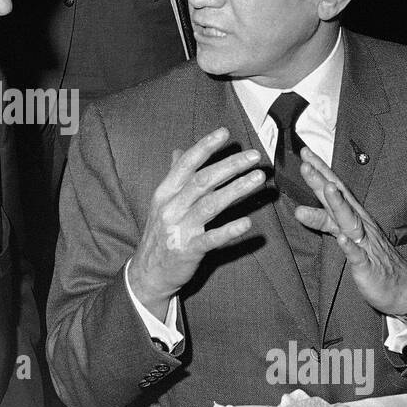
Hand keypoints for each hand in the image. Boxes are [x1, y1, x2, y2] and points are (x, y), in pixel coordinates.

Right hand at [127, 128, 265, 318]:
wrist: (147, 274)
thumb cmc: (160, 234)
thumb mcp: (162, 204)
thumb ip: (174, 177)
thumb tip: (178, 151)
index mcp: (164, 193)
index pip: (185, 164)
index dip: (205, 147)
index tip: (224, 133)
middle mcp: (170, 207)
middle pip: (202, 180)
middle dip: (230, 165)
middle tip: (254, 156)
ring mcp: (179, 229)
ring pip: (210, 204)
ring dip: (236, 190)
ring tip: (258, 179)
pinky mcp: (188, 251)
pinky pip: (211, 238)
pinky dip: (229, 231)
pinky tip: (247, 223)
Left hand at [293, 149, 406, 314]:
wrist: (402, 286)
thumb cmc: (371, 258)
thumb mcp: (345, 235)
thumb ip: (324, 221)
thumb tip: (299, 210)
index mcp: (354, 216)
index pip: (335, 188)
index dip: (320, 170)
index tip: (305, 151)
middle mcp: (360, 224)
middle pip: (340, 199)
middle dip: (323, 181)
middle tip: (306, 164)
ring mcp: (365, 244)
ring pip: (350, 222)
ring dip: (339, 205)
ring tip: (329, 189)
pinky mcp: (367, 265)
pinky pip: (358, 255)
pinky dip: (350, 246)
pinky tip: (343, 239)